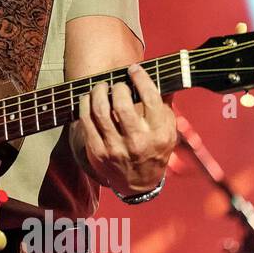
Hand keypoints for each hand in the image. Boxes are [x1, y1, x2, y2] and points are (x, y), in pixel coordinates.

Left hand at [76, 63, 175, 196]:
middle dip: (117, 87)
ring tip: (101, 87)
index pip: (151, 98)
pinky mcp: (98, 152)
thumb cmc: (155, 150)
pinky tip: (89, 98)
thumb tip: (166, 77)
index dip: (141, 78)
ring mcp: (116, 148)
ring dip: (98, 92)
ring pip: (100, 111)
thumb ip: (165, 105)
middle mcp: (138, 142)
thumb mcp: (168, 131)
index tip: (134, 69)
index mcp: (159, 134)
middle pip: (122, 104)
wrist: (139, 183)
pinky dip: (85, 105)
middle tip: (117, 84)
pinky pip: (86, 122)